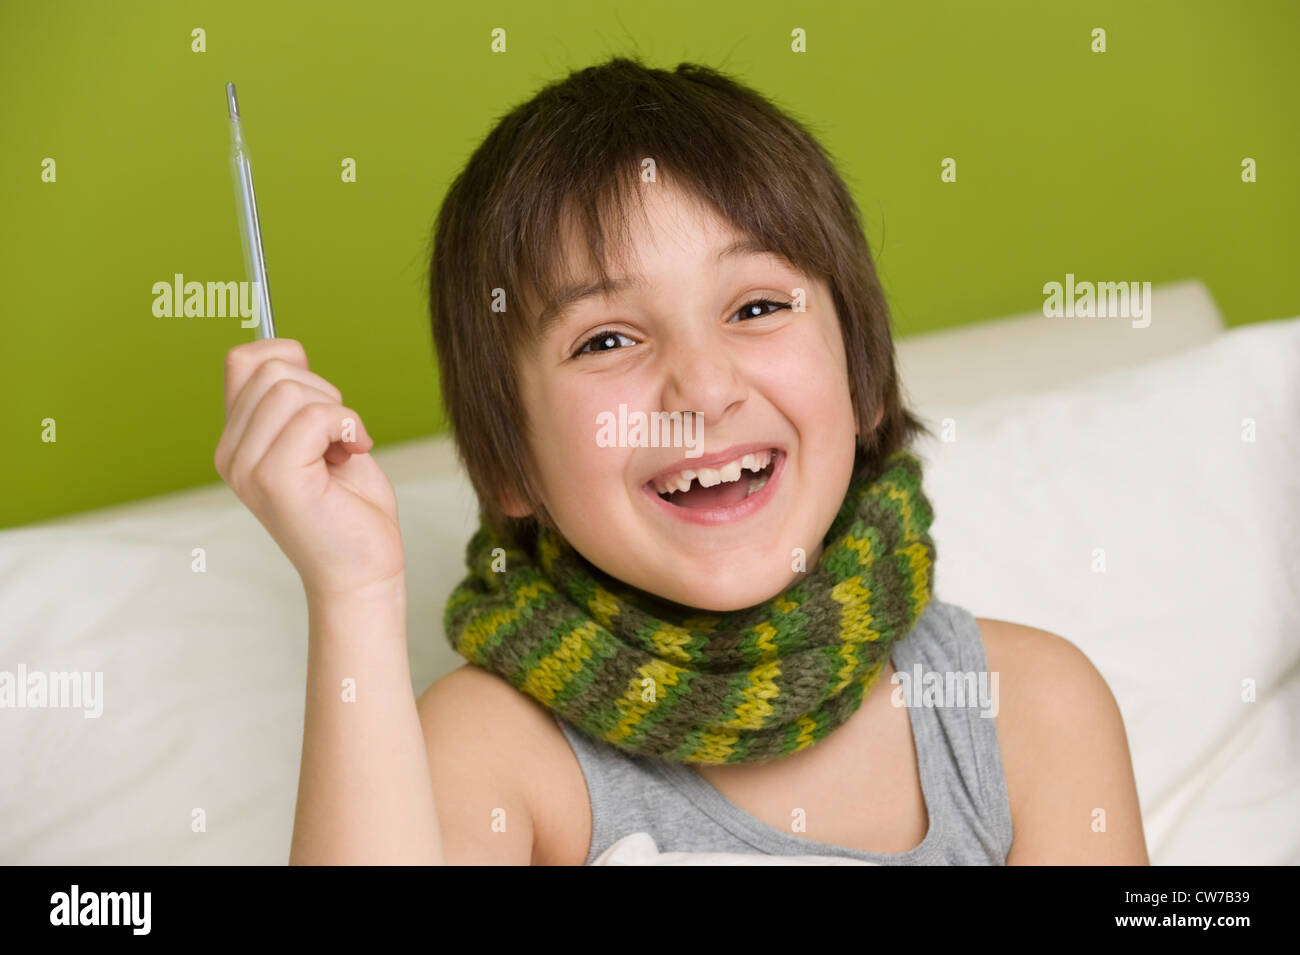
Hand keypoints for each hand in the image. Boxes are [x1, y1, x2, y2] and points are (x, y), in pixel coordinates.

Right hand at [213, 338, 404, 601]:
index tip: (323, 401)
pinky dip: (347, 428)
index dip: (290, 358)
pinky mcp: (274, 478)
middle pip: (270, 368)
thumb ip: (296, 402)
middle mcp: (231, 453)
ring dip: (338, 413)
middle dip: (323, 391)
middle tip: (340, 437)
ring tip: (343, 452)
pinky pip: (315, 417)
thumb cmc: (350, 509)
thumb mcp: (319, 440)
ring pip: (292, 389)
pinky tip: (351, 458)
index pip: (243, 360)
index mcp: (237, 441)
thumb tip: (287, 350)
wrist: (363, 571)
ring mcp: (247, 466)